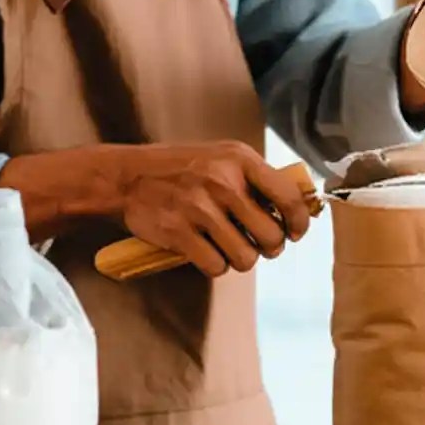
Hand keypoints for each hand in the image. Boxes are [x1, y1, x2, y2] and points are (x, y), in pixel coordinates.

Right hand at [0, 142, 310, 276]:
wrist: (126, 177)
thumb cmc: (181, 169)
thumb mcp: (221, 158)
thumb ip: (254, 179)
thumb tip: (293, 210)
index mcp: (240, 160)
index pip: (288, 197)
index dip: (298, 223)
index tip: (294, 233)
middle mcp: (223, 182)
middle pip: (271, 236)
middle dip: (269, 248)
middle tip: (259, 246)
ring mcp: (200, 208)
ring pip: (246, 258)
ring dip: (242, 260)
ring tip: (230, 248)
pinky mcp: (180, 233)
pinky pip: (216, 266)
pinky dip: (215, 266)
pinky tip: (206, 252)